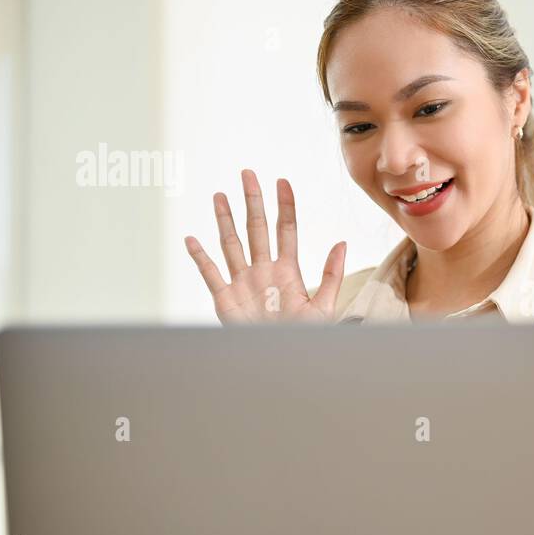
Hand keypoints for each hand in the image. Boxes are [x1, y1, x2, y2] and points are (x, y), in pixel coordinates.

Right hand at [184, 169, 346, 324]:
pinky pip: (210, 273)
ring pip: (232, 244)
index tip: (282, 182)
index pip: (286, 230)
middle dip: (252, 201)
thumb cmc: (303, 337)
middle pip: (257, 229)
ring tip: (220, 195)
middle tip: (248, 174)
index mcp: (288, 271)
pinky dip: (200, 257)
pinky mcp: (225, 298)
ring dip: (225, 220)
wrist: (281, 360)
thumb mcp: (323, 307)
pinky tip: (192, 239)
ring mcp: (243, 282)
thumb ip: (332, 275)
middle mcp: (264, 271)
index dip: (285, 206)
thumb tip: (341, 244)